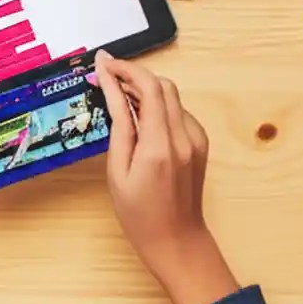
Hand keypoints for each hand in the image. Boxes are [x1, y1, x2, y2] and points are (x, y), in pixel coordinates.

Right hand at [95, 51, 239, 303]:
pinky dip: (158, 106)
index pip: (148, 88)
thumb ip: (119, 126)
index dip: (125, 69)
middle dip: (134, 75)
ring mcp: (196, 140)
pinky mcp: (200, 144)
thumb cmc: (139, 213)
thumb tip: (111, 90)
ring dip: (146, 89)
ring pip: (172, 96)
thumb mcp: (118, 170)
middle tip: (107, 77)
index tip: (103, 63)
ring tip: (119, 97)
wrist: (177, 241)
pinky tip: (140, 119)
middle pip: (163, 85)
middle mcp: (183, 137)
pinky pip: (178, 112)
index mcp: (159, 145)